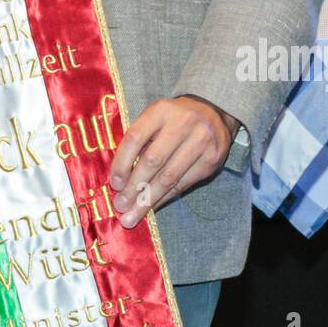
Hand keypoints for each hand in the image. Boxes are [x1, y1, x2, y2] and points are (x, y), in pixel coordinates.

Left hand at [108, 95, 240, 227]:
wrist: (213, 114)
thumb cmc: (173, 120)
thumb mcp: (155, 119)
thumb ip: (139, 141)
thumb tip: (119, 178)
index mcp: (160, 110)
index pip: (136, 137)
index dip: (122, 162)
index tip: (114, 183)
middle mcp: (183, 123)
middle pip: (153, 160)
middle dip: (134, 187)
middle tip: (120, 205)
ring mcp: (200, 141)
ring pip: (169, 178)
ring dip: (148, 200)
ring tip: (132, 216)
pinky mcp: (211, 160)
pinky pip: (183, 184)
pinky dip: (164, 198)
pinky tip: (152, 207)